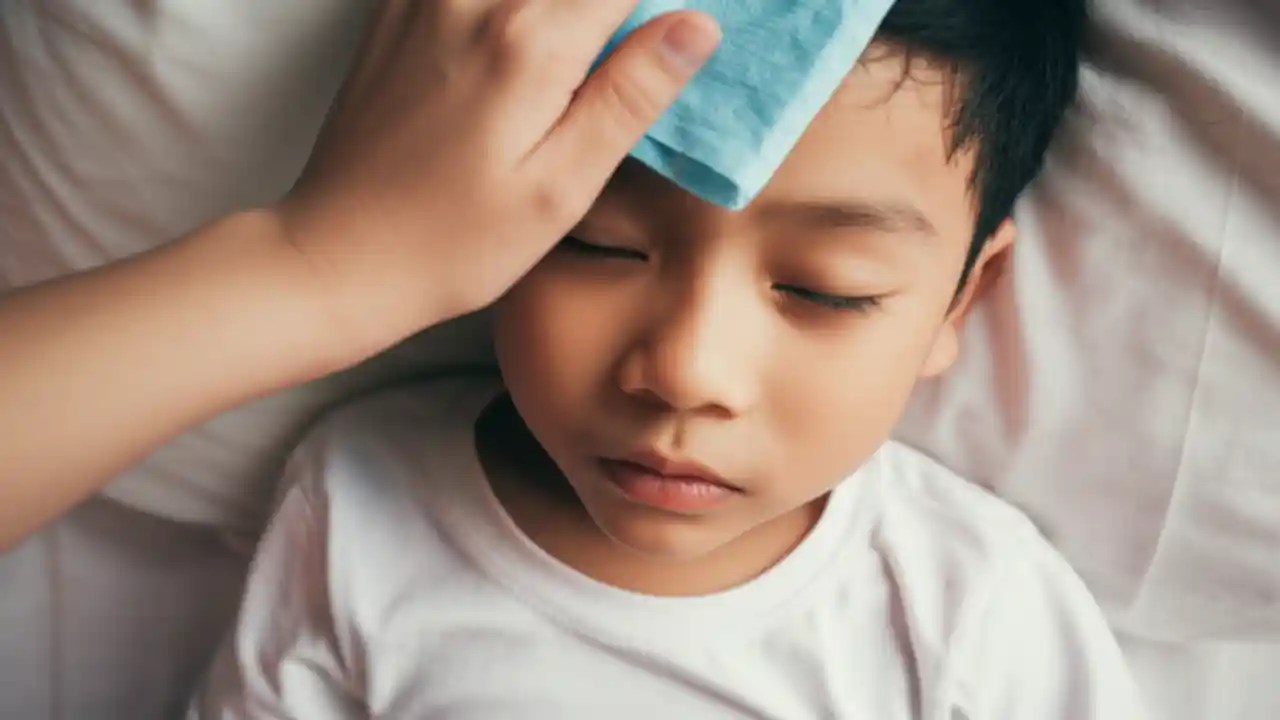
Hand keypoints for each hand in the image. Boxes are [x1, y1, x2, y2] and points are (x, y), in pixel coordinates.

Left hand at [274, 0, 719, 361]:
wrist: (336, 255)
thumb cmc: (456, 243)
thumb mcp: (560, 190)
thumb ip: (629, 96)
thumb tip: (697, 25)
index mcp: (530, 41)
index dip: (664, 5)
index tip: (682, 28)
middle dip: (616, 7)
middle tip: (630, 52)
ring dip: (570, 9)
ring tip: (585, 53)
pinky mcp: (397, 8)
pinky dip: (516, 5)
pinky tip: (530, 38)